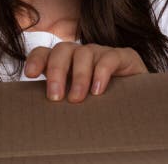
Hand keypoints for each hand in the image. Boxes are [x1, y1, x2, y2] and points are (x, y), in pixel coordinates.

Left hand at [23, 43, 147, 103]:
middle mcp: (81, 54)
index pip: (46, 53)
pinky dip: (101, 73)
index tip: (30, 75)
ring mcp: (102, 53)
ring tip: (77, 99)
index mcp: (66, 63)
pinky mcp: (124, 56)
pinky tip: (98, 90)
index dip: (36, 60)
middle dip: (56, 71)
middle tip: (55, 96)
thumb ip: (61, 99)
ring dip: (78, 76)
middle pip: (62, 50)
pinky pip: (109, 58)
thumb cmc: (102, 105)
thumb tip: (39, 116)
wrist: (138, 103)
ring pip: (84, 53)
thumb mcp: (78, 102)